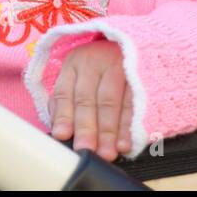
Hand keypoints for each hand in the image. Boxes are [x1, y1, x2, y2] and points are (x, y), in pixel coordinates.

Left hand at [48, 39, 132, 160]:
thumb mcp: (76, 74)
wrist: (126, 43)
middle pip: (87, 99)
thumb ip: (64, 100)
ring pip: (110, 102)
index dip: (64, 115)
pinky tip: (125, 144)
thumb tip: (59, 131)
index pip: (65, 91)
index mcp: (74, 63)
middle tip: (86, 150)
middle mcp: (94, 62)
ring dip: (108, 131)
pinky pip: (131, 103)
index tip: (62, 136)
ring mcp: (118, 66)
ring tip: (107, 153)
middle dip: (87, 128)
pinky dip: (128, 126)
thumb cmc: (97, 68)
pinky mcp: (137, 74)